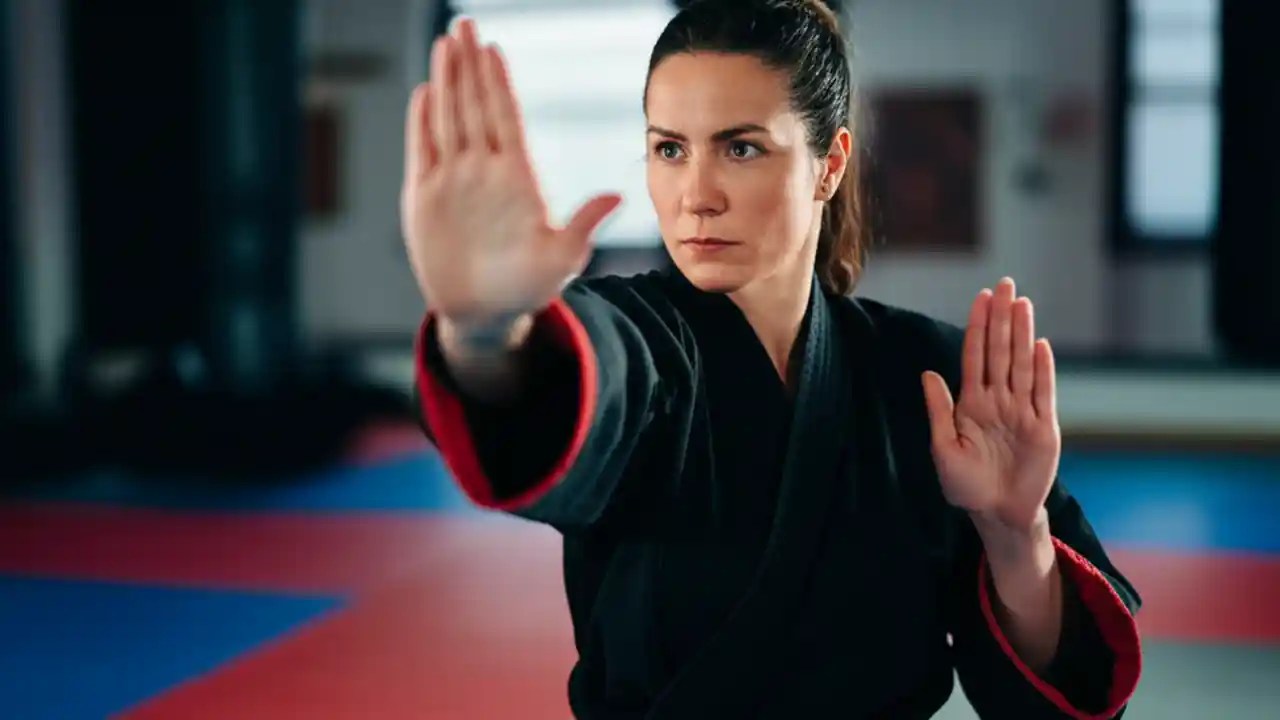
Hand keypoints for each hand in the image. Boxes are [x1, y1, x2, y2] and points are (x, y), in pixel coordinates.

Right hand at [401, 18, 621, 328]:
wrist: (485, 314)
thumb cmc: (528, 288)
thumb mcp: (562, 259)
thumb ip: (583, 225)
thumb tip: (618, 196)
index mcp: (519, 178)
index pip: (507, 118)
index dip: (499, 83)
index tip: (494, 48)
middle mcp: (485, 171)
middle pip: (475, 106)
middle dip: (469, 65)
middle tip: (465, 24)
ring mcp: (454, 181)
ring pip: (448, 118)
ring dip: (446, 81)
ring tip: (444, 43)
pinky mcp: (425, 197)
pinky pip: (422, 150)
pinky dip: (421, 122)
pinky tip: (425, 92)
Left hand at [921, 277, 1061, 534]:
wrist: (997, 514)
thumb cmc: (965, 485)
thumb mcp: (943, 448)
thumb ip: (939, 410)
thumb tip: (928, 373)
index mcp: (972, 404)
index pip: (975, 356)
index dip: (978, 326)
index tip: (981, 297)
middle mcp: (998, 401)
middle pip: (1000, 351)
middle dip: (1002, 318)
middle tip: (1005, 284)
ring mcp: (1022, 411)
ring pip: (1021, 364)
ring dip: (1023, 334)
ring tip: (1023, 303)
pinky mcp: (1044, 427)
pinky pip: (1044, 393)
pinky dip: (1043, 369)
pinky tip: (1041, 345)